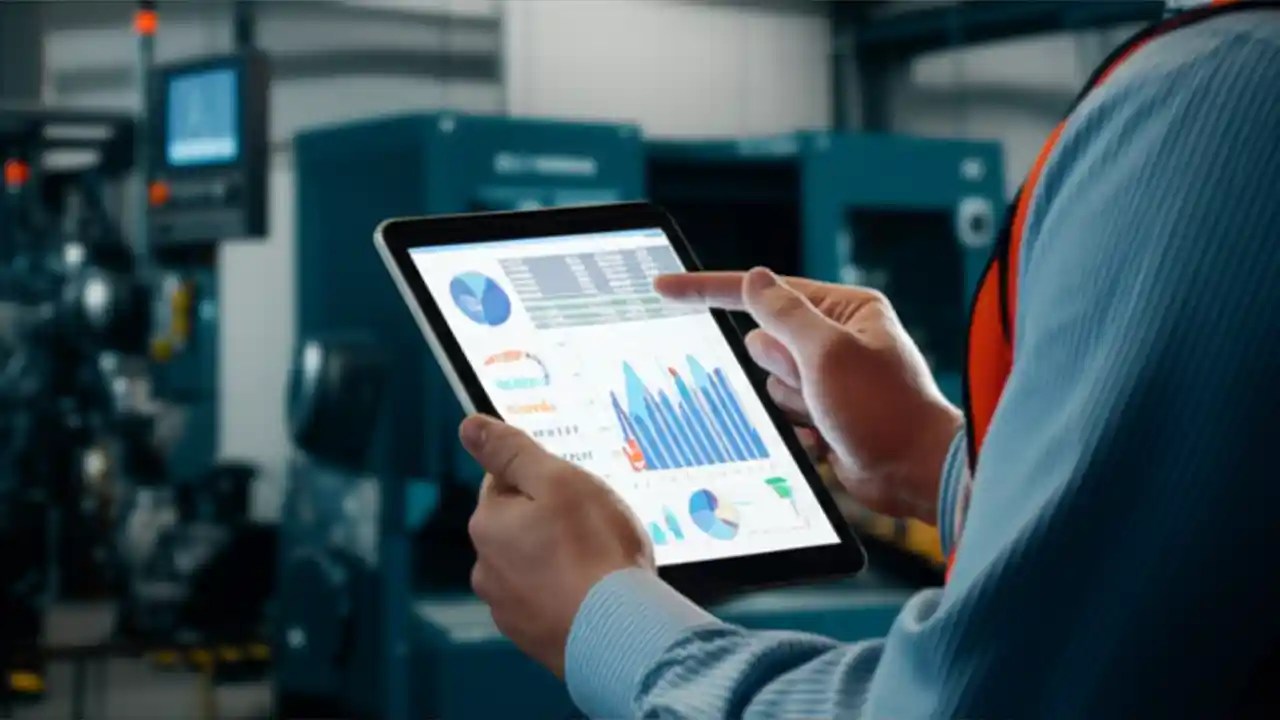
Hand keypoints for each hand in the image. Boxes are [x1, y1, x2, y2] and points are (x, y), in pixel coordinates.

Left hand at [459, 414, 653, 676]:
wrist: (620, 632)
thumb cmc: (595, 550)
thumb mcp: (557, 480)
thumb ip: (511, 452)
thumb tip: (469, 426)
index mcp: (488, 524)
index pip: (507, 482)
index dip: (545, 481)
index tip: (576, 494)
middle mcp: (486, 568)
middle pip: (519, 527)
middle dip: (551, 523)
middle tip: (594, 528)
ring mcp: (507, 608)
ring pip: (533, 566)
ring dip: (559, 561)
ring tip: (600, 566)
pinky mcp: (532, 637)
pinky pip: (548, 602)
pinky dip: (567, 595)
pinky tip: (596, 596)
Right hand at [654, 268, 961, 523]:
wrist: (914, 473)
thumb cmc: (882, 408)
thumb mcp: (826, 353)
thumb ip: (783, 315)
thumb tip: (754, 279)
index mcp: (844, 310)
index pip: (763, 292)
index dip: (710, 289)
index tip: (664, 288)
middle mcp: (836, 337)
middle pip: (764, 342)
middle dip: (781, 368)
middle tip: (818, 386)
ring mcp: (828, 376)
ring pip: (768, 381)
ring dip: (790, 402)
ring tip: (830, 415)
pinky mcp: (823, 411)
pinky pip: (781, 411)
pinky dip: (798, 426)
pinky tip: (831, 434)